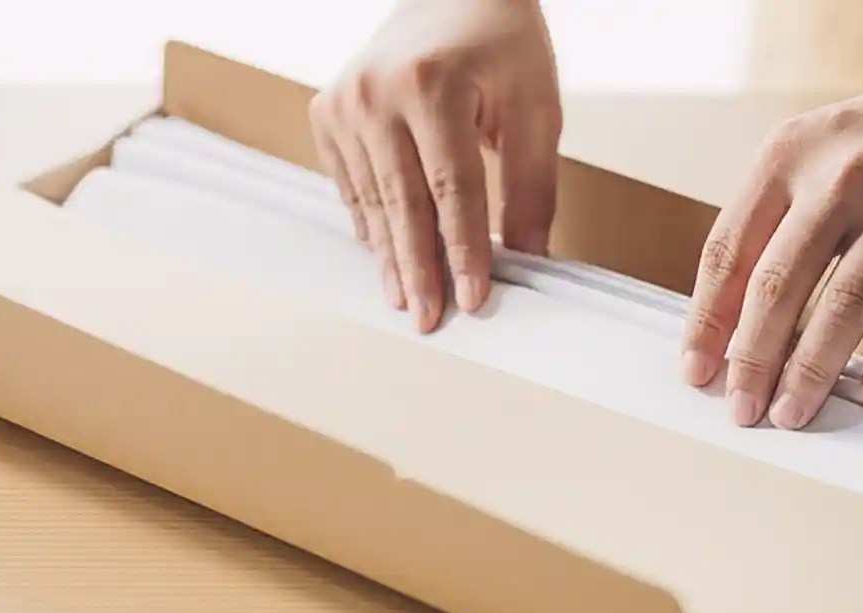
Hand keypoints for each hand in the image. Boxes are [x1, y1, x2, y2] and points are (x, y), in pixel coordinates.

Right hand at [310, 0, 561, 331]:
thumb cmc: (499, 42)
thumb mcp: (536, 104)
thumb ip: (532, 183)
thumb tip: (528, 257)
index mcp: (432, 84)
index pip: (452, 189)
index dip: (464, 249)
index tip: (474, 298)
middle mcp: (375, 93)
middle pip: (403, 203)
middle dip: (420, 269)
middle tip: (430, 320)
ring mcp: (343, 102)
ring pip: (372, 201)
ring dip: (392, 257)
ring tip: (408, 303)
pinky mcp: (326, 112)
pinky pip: (351, 185)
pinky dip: (373, 224)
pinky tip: (389, 260)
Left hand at [681, 68, 862, 428]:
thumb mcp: (821, 151)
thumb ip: (775, 221)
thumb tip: (730, 318)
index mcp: (790, 155)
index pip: (729, 251)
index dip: (706, 320)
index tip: (695, 370)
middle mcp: (843, 178)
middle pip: (777, 285)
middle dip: (752, 359)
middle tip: (742, 408)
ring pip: (843, 307)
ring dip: (811, 372)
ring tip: (792, 412)